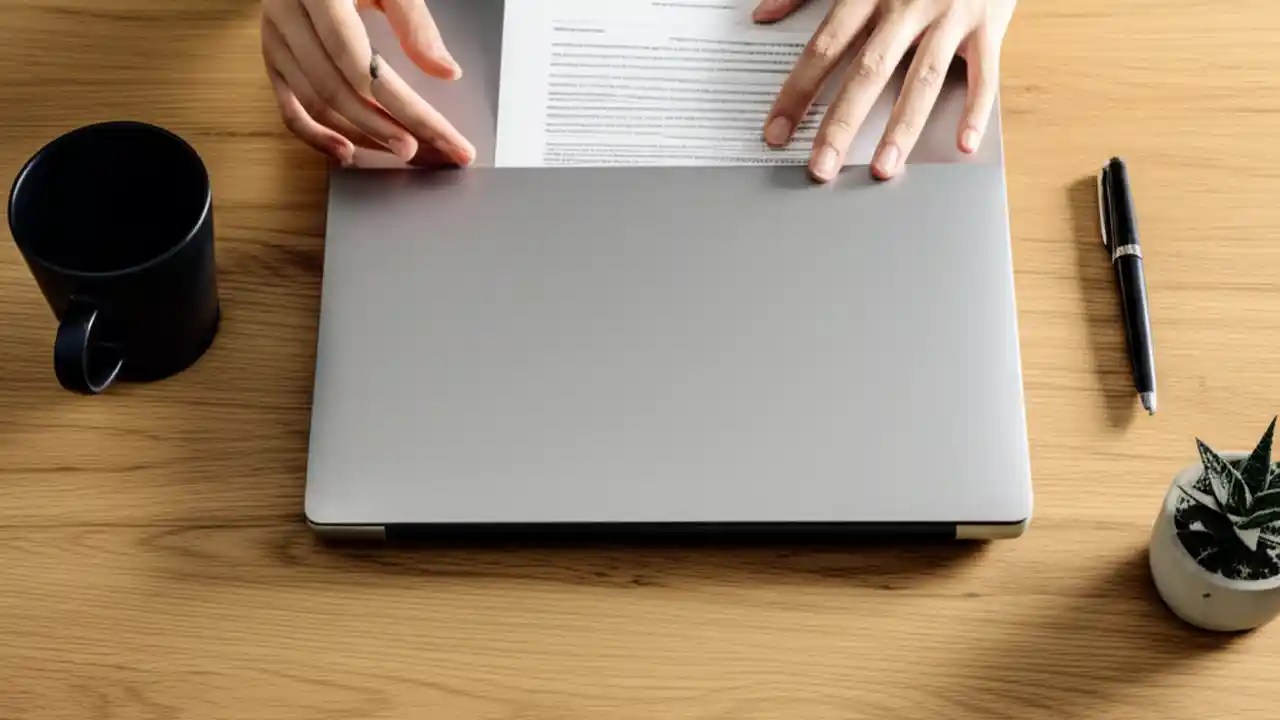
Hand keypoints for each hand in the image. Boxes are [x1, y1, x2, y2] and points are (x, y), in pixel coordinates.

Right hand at [261, 0, 474, 166]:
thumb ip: (414, 22)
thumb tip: (447, 72)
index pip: (364, 66)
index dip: (405, 108)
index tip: (445, 138)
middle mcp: (287, 14)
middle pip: (339, 90)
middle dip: (387, 129)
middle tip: (428, 153)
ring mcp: (274, 37)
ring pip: (315, 103)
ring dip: (361, 135)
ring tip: (401, 154)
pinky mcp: (271, 55)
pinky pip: (288, 106)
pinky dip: (316, 136)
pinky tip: (348, 153)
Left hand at [754, 0, 1014, 181]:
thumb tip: (762, 14)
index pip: (824, 48)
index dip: (797, 92)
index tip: (776, 132)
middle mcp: (906, 5)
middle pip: (868, 72)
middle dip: (841, 124)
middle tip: (821, 168)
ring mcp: (949, 15)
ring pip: (921, 79)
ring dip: (901, 128)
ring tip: (883, 168)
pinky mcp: (988, 23)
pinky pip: (983, 73)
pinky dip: (975, 109)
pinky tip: (962, 144)